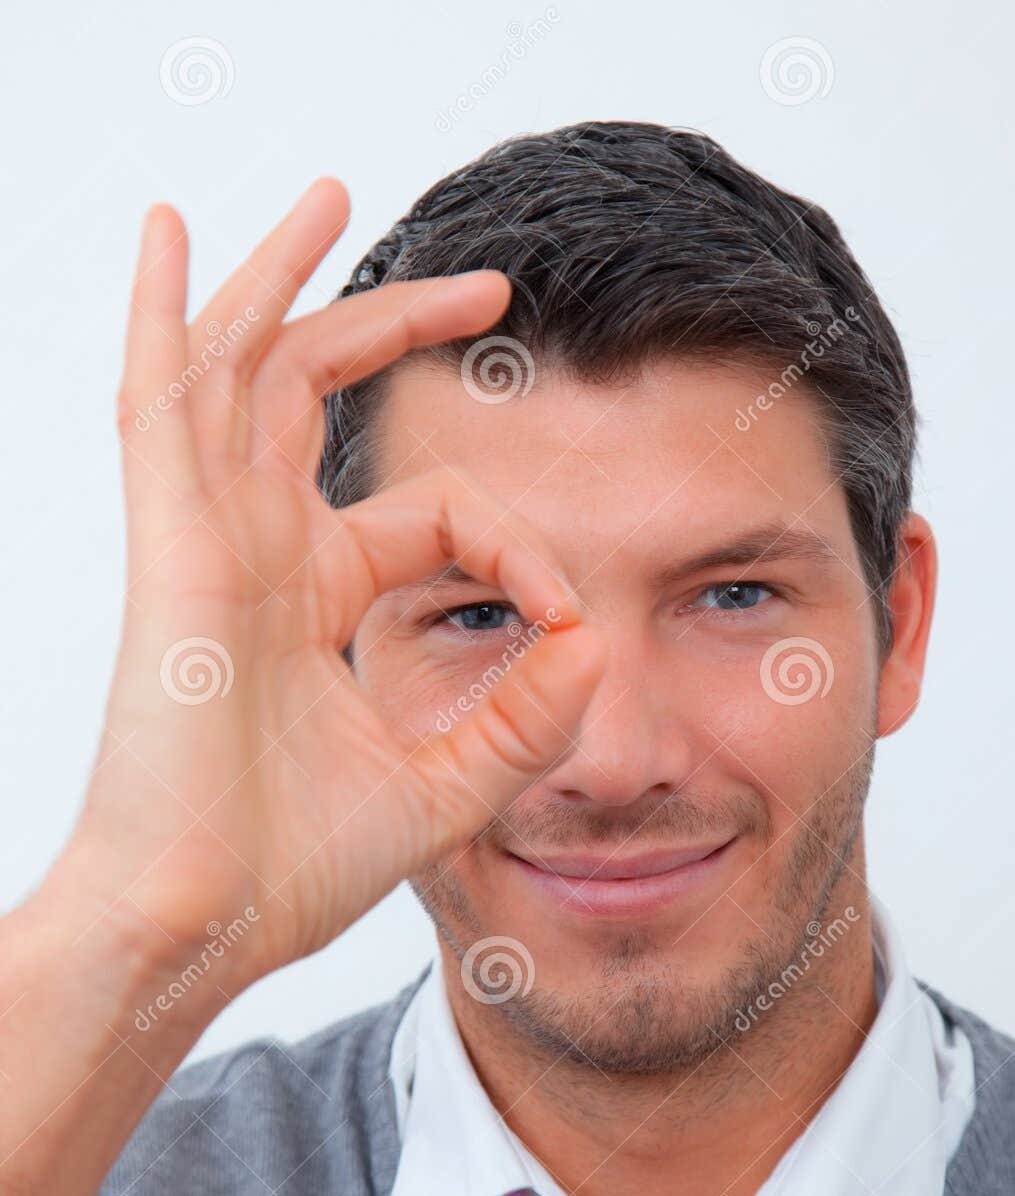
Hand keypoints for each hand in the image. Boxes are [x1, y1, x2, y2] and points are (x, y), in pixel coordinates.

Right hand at [57, 179, 603, 986]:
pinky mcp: (172, 554)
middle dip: (397, 327)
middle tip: (484, 288)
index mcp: (314, 600)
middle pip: (316, 399)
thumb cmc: (287, 868)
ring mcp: (207, 544)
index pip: (438, 515)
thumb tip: (598, 635)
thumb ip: (523, 714)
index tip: (568, 622)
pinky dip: (157, 314)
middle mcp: (257, 554)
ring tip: (326, 191)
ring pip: (237, 368)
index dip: (523, 547)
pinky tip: (167, 233)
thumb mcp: (443, 782)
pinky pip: (160, 406)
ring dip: (280, 277)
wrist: (203, 927)